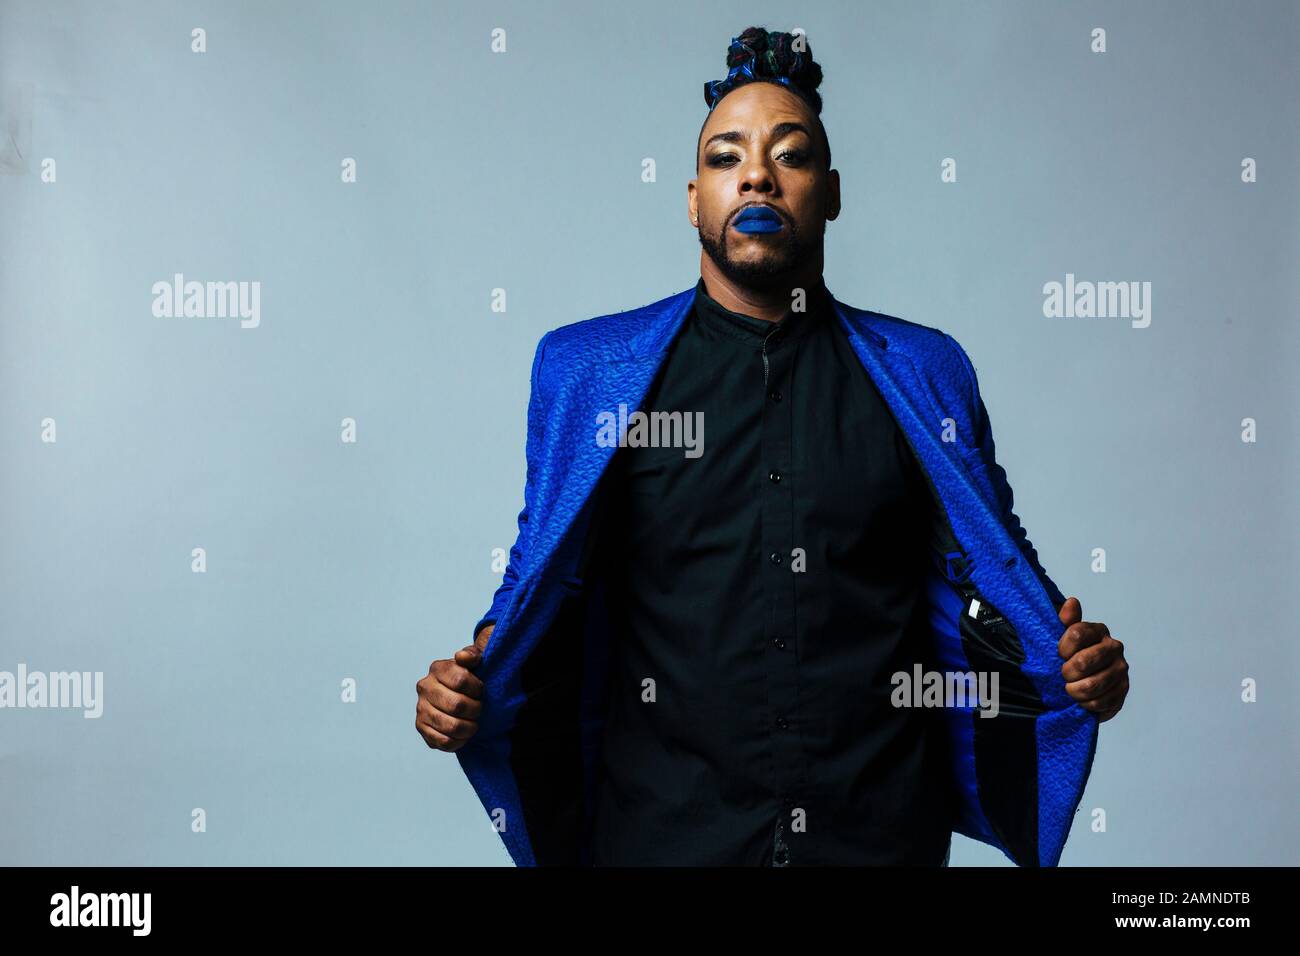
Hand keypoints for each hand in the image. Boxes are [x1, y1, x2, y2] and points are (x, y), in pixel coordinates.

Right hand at [415, 624, 493, 751]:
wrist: (455, 695)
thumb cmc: (467, 679)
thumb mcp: (474, 662)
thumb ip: (472, 655)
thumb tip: (463, 656)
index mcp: (437, 668)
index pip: (460, 679)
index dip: (477, 689)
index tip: (480, 692)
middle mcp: (425, 687)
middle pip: (457, 705)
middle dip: (475, 710)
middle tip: (479, 709)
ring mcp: (421, 708)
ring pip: (451, 726)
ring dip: (469, 728)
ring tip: (474, 723)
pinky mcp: (421, 727)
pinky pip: (444, 741)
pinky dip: (459, 741)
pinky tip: (464, 734)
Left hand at [1057, 597, 1127, 721]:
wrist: (1085, 680)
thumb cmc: (1071, 655)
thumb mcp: (1063, 636)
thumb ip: (1066, 620)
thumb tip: (1072, 602)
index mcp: (1098, 630)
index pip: (1076, 633)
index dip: (1062, 648)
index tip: (1059, 654)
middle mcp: (1114, 647)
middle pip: (1082, 662)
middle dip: (1067, 672)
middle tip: (1064, 675)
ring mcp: (1121, 669)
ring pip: (1091, 684)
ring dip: (1075, 691)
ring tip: (1070, 689)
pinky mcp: (1123, 690)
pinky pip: (1101, 701)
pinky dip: (1087, 703)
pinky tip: (1083, 699)